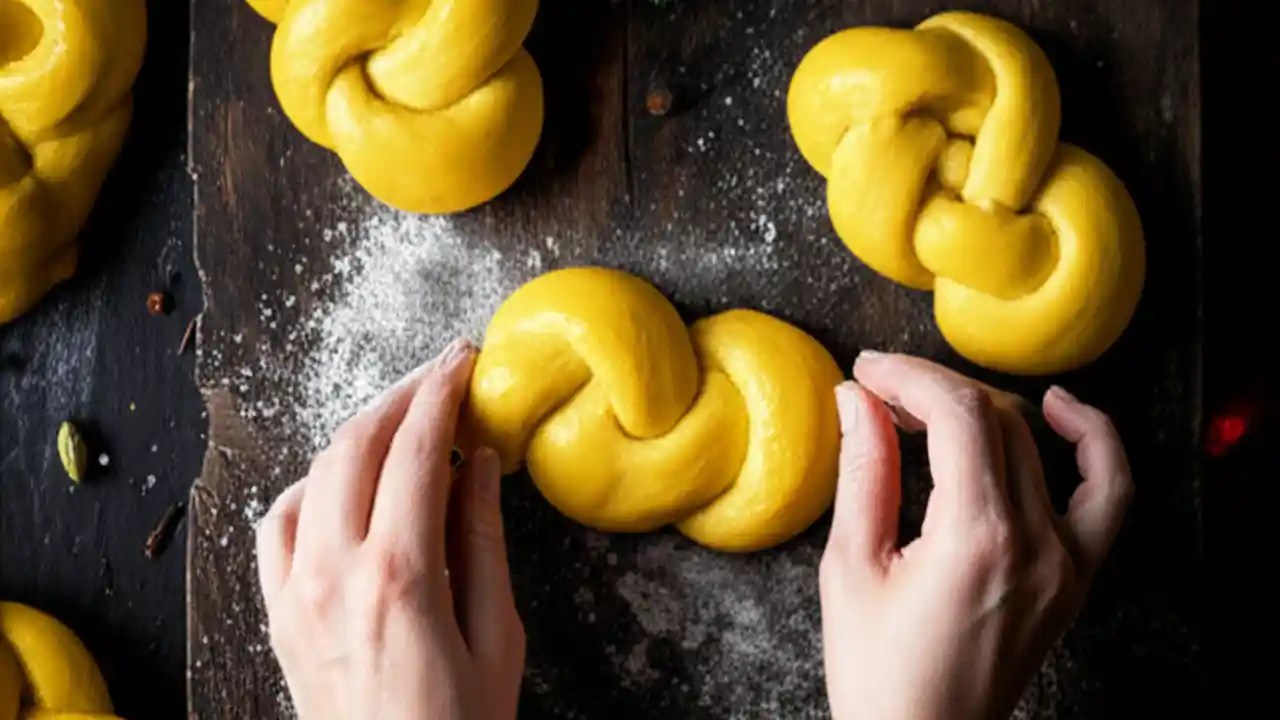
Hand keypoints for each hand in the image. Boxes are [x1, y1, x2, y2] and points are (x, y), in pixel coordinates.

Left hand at [256, 338, 524, 719]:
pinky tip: (346, 483)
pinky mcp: (278, 615)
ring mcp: (295, 594)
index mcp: (399, 576)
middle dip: (401, 394)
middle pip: (356, 444)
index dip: (441, 391)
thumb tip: (478, 461)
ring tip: (403, 420)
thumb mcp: (498, 635)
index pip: (415, 448)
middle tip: (442, 373)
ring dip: (358, 432)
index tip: (464, 361)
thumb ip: (483, 540)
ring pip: (312, 474)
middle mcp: (334, 574)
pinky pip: (277, 524)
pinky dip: (311, 486)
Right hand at [821, 352, 1132, 719]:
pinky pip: (1108, 492)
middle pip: (997, 420)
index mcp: (977, 539)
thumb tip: (858, 399)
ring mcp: (1067, 561)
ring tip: (934, 406)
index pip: (960, 416)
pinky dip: (1092, 442)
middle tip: (880, 392)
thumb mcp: (851, 568)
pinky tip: (1058, 410)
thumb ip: (863, 472)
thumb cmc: (877, 672)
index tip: (869, 371)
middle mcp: (1036, 543)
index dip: (910, 377)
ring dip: (985, 409)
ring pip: (1038, 443)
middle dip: (933, 389)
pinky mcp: (1076, 576)